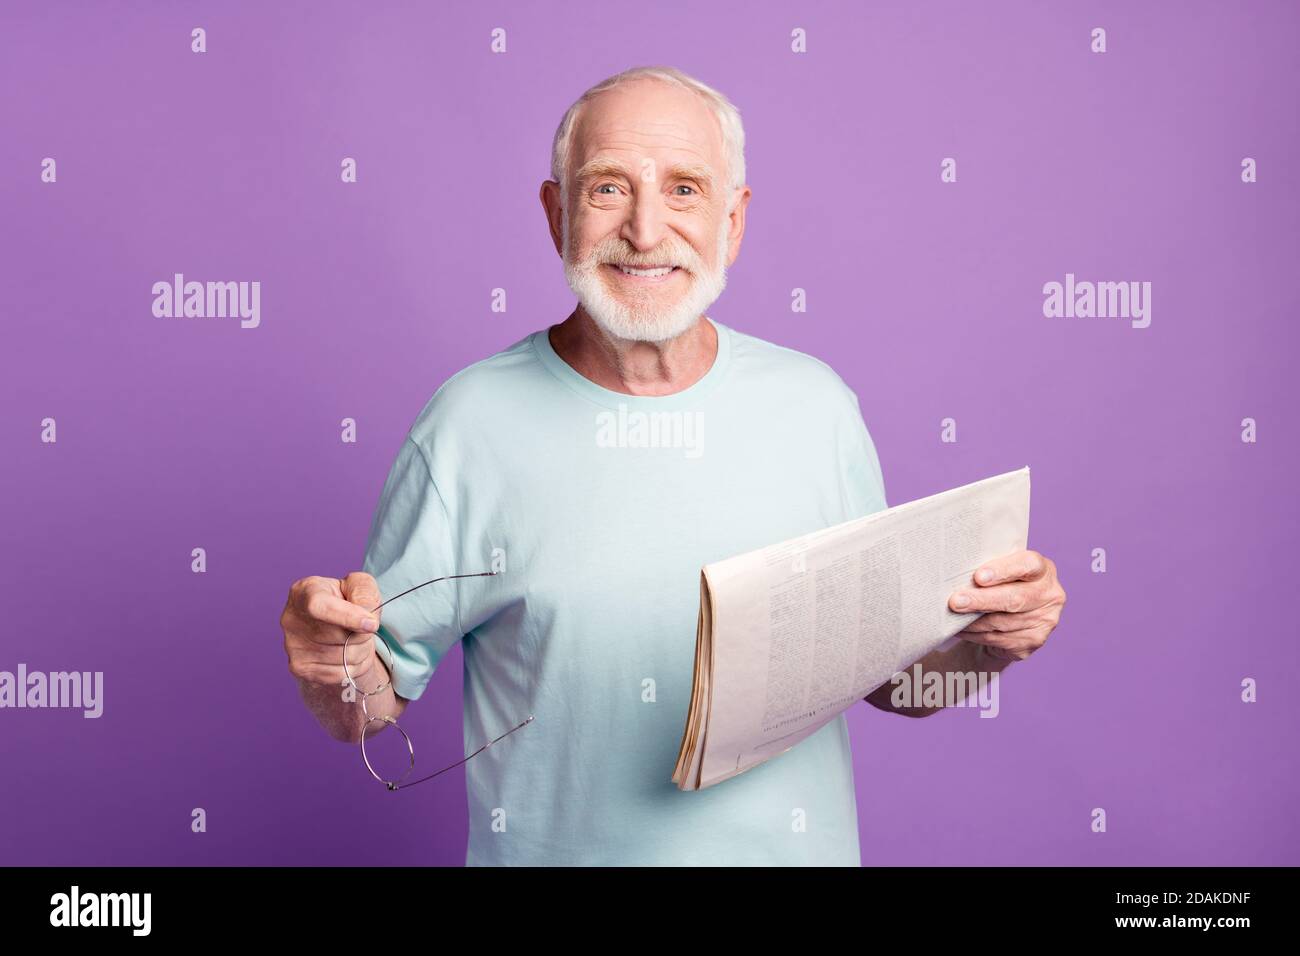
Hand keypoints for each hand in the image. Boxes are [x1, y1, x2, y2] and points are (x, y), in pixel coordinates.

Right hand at [281, 572, 382, 687]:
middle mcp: (292, 619)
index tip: (372, 624)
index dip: (348, 617)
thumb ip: (365, 593)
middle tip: (364, 626)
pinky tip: (347, 653)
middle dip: (363, 634)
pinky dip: (355, 666)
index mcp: (303, 592)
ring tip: (354, 639)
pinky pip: (341, 674)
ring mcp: (292, 646)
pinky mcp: (300, 668)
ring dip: (361, 650)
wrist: (332, 626)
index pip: (319, 606)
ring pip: (343, 658)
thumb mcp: (360, 585)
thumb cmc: (346, 600)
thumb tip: (367, 619)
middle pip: (339, 635)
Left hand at [947, 550, 1065, 661]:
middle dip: (982, 600)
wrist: (1010, 616)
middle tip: (956, 602)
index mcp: (1043, 569)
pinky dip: (976, 635)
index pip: (1028, 565)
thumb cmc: (1001, 584)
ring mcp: (1046, 620)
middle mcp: (1051, 594)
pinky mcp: (1035, 640)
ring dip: (974, 621)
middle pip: (1015, 599)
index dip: (1004, 570)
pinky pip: (1000, 639)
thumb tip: (957, 572)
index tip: (978, 577)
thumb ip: (989, 569)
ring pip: (1004, 622)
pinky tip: (962, 630)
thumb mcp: (1000, 570)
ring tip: (952, 617)